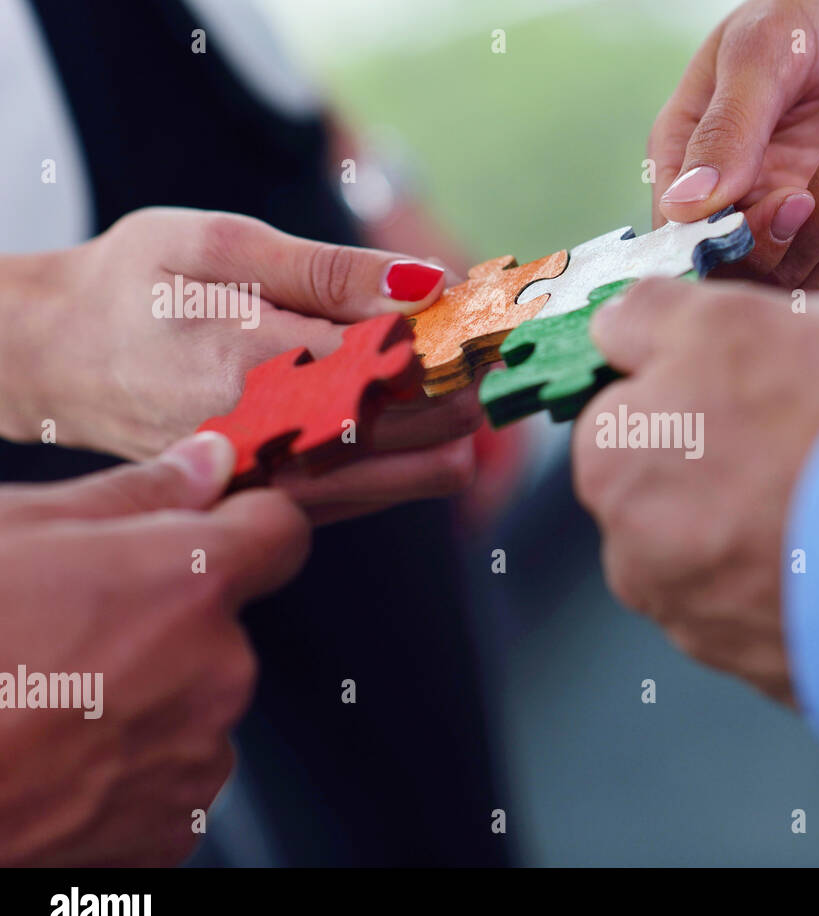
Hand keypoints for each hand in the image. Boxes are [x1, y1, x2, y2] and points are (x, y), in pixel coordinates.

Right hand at [0, 207, 481, 521]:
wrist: (58, 358)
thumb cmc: (135, 286)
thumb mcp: (223, 245)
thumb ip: (332, 272)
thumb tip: (430, 284)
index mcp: (255, 363)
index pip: (400, 361)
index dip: (461, 338)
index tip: (497, 313)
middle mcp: (269, 439)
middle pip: (420, 424)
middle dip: (468, 379)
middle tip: (492, 344)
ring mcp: (271, 483)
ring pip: (409, 472)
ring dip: (454, 424)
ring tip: (471, 378)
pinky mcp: (272, 504)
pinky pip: (372, 495)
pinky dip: (416, 460)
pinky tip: (434, 427)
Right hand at [0, 432, 308, 864]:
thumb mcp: (14, 530)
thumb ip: (131, 494)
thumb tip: (204, 462)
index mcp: (191, 585)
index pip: (278, 532)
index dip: (245, 524)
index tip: (214, 526)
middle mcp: (218, 671)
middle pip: (221, 624)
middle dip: (162, 620)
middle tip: (64, 630)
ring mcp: (198, 757)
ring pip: (192, 699)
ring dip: (142, 696)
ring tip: (44, 700)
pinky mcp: (171, 829)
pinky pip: (168, 773)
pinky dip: (124, 766)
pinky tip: (51, 756)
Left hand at [572, 278, 818, 701]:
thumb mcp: (732, 317)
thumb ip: (651, 317)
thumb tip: (616, 325)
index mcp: (610, 463)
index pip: (626, 413)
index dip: (693, 389)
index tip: (749, 387)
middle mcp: (634, 556)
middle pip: (670, 490)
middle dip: (724, 464)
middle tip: (803, 438)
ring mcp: (698, 622)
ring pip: (722, 556)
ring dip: (763, 529)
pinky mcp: (762, 670)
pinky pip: (773, 611)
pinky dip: (802, 583)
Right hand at [650, 0, 818, 304]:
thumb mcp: (768, 49)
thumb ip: (729, 125)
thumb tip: (687, 207)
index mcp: (687, 164)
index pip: (691, 246)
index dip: (744, 241)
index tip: (794, 198)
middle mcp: (736, 209)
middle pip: (759, 278)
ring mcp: (797, 233)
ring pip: (818, 286)